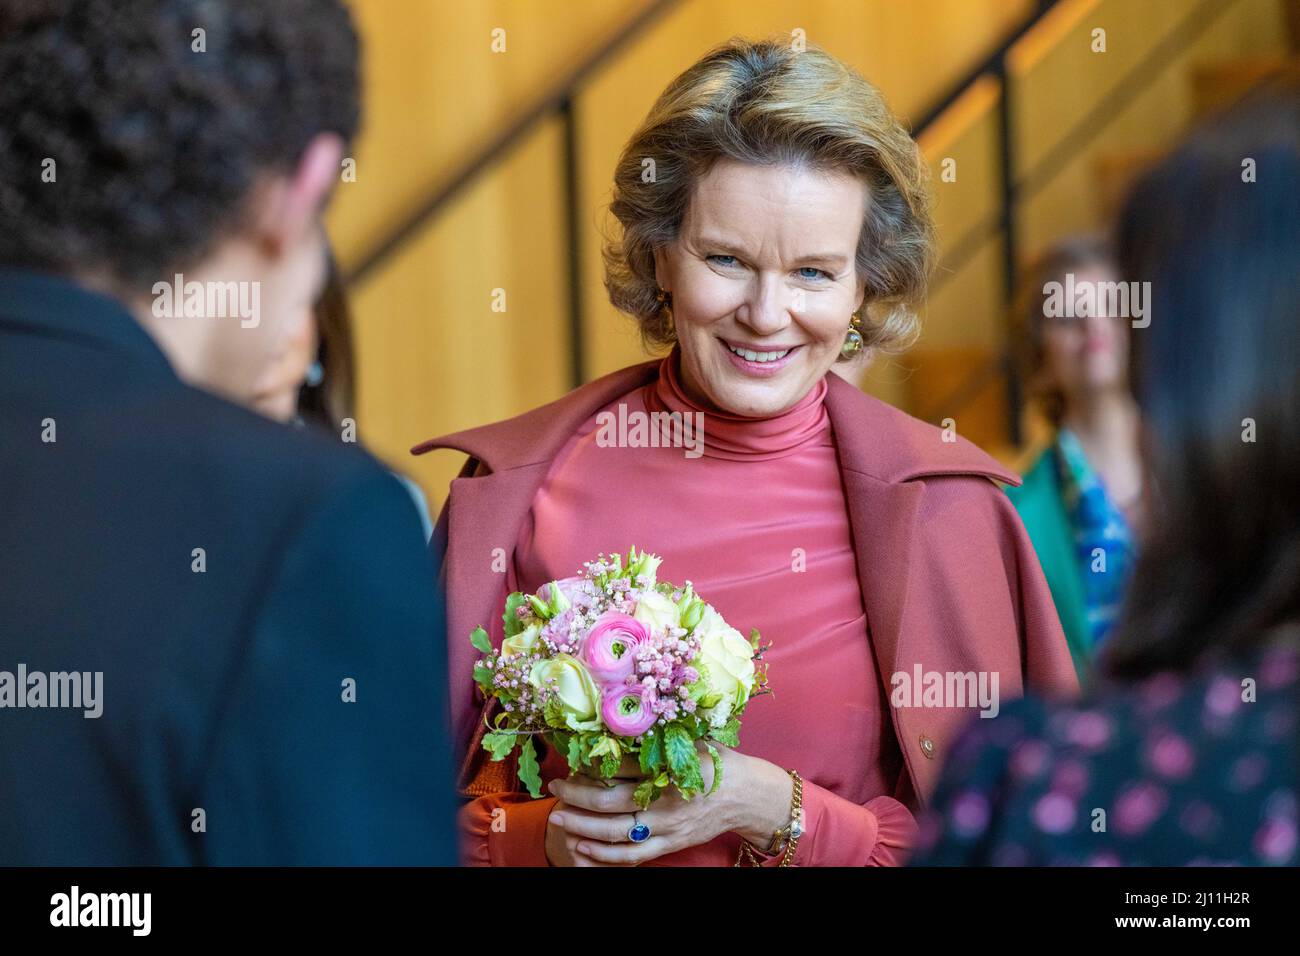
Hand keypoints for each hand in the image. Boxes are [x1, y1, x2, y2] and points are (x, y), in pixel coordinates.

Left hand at [546, 743, 787, 864]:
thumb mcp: (690, 738)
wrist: (748, 795)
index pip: (622, 764)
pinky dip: (604, 855)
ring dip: (583, 824)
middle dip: (576, 794)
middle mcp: (666, 799)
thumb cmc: (717, 760)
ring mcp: (667, 826)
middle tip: (555, 786)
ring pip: (616, 831)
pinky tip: (582, 846)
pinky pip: (632, 855)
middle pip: (611, 800)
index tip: (571, 753)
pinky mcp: (670, 844)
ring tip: (558, 815)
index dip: (592, 760)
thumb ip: (657, 736)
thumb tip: (616, 726)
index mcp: (670, 766)